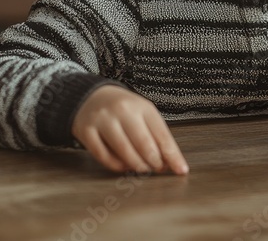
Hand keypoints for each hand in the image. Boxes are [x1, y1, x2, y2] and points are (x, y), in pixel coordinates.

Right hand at [72, 85, 188, 174]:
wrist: (91, 97)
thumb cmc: (123, 109)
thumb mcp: (143, 113)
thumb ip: (156, 134)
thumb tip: (171, 162)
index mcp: (142, 106)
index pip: (162, 134)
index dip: (172, 155)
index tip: (180, 170)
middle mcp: (123, 110)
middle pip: (144, 143)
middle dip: (155, 162)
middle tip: (158, 169)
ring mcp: (103, 120)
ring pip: (124, 151)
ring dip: (137, 165)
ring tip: (143, 169)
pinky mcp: (86, 131)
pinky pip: (103, 155)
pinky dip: (116, 165)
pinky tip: (124, 166)